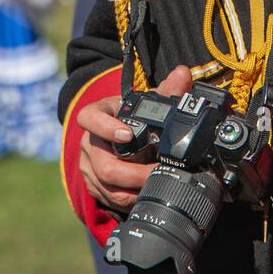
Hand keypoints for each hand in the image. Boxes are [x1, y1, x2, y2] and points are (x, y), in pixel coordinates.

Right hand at [77, 65, 192, 214]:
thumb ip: (167, 90)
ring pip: (107, 185)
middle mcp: (90, 142)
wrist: (120, 135)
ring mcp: (89, 166)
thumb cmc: (134, 117)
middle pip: (104, 164)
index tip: (127, 134)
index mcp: (98, 115)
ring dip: (134, 189)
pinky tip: (147, 194)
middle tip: (157, 172)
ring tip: (157, 185)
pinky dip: (131, 199)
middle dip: (134, 173)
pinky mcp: (95, 185)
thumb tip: (183, 74)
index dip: (104, 127)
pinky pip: (110, 198)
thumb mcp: (148, 103)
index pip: (89, 118)